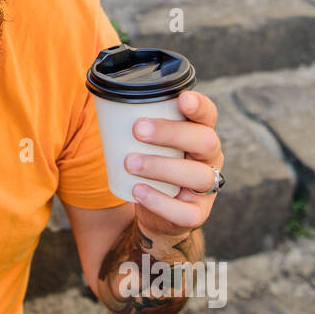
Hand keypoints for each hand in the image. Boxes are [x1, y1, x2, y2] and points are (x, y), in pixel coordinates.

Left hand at [124, 91, 223, 238]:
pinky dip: (160, 201)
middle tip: (138, 129)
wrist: (154, 211)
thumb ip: (136, 121)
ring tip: (130, 163)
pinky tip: (139, 190)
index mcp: (199, 134)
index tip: (183, 99)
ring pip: (197, 175)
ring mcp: (207, 187)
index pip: (208, 115)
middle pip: (205, 141)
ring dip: (161, 166)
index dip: (200, 106)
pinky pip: (186, 212)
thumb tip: (104, 99)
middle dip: (171, 133)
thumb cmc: (151, 165)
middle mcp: (210, 158)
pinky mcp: (197, 214)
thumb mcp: (148, 142)